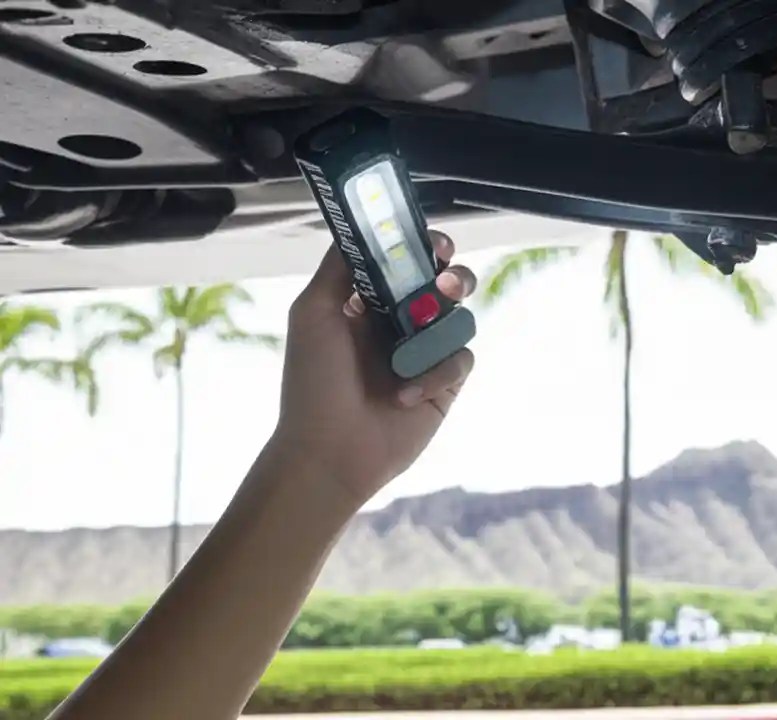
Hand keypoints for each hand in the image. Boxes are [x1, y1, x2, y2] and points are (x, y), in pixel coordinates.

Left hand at [269, 230, 476, 509]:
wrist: (330, 451)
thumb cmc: (313, 382)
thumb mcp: (313, 313)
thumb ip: (338, 268)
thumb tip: (359, 227)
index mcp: (369, 303)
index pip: (407, 262)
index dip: (425, 246)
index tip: (433, 242)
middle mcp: (401, 325)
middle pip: (446, 284)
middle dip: (453, 275)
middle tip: (446, 281)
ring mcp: (425, 355)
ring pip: (460, 318)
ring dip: (447, 320)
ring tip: (425, 329)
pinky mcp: (444, 385)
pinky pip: (460, 360)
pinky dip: (437, 371)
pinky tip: (406, 393)